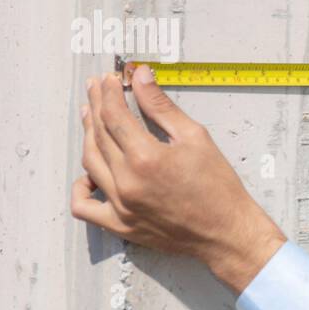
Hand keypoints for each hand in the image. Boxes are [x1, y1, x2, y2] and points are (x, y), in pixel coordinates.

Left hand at [71, 66, 287, 295]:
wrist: (227, 232)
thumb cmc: (219, 187)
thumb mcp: (196, 138)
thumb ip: (162, 106)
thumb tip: (140, 77)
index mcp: (146, 157)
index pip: (114, 116)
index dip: (109, 93)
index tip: (108, 79)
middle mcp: (127, 182)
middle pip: (99, 134)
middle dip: (96, 106)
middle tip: (97, 89)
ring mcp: (120, 206)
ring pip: (89, 163)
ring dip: (88, 136)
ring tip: (92, 118)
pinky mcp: (120, 224)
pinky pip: (83, 207)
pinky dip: (80, 188)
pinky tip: (89, 172)